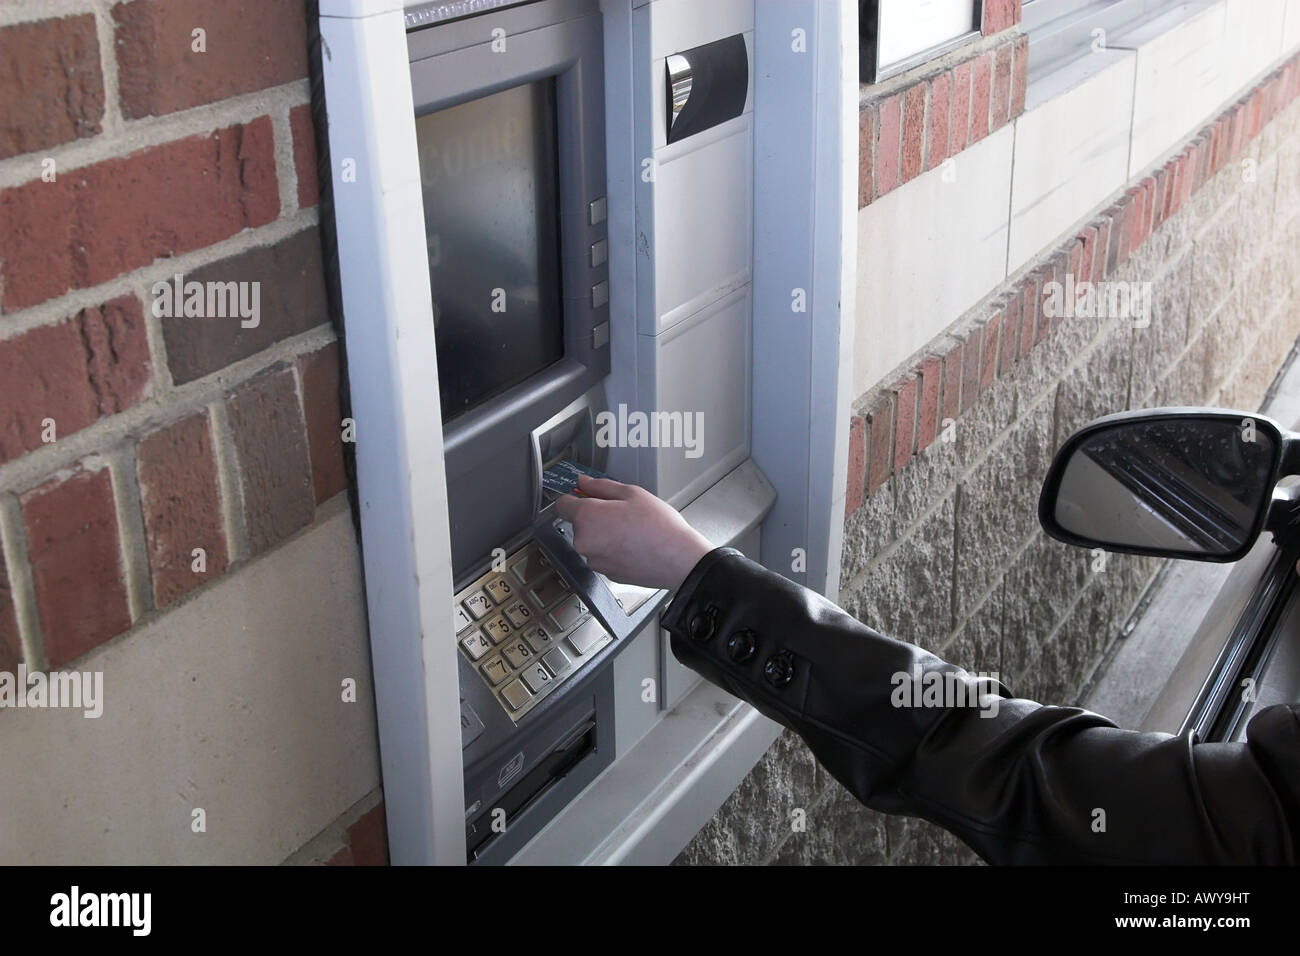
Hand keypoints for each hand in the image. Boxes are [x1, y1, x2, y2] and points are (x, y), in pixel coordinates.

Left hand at [551, 474, 713, 590]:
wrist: (678, 560)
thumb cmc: (659, 527)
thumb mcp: (631, 494)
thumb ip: (601, 486)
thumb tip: (583, 482)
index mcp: (587, 518)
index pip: (562, 505)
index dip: (574, 497)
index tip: (584, 495)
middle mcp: (584, 542)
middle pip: (580, 523)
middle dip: (595, 516)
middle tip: (622, 512)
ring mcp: (595, 561)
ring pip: (593, 541)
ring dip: (605, 534)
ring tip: (632, 530)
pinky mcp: (607, 574)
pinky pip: (604, 555)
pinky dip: (614, 550)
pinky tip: (634, 545)